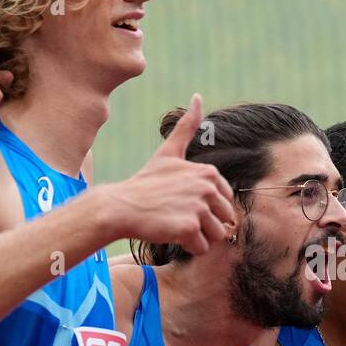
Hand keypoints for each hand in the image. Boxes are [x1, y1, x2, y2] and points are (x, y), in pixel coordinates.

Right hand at [99, 94, 236, 253]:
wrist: (120, 207)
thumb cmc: (145, 183)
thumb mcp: (169, 153)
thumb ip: (186, 127)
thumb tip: (198, 96)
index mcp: (208, 172)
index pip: (225, 203)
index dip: (206, 208)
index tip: (183, 203)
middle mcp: (207, 187)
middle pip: (223, 220)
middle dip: (205, 224)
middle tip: (178, 216)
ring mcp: (199, 207)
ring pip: (215, 236)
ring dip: (198, 237)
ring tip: (175, 225)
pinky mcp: (189, 227)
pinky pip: (202, 248)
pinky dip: (188, 247)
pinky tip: (171, 234)